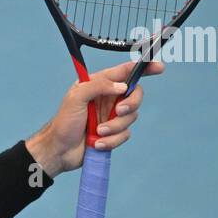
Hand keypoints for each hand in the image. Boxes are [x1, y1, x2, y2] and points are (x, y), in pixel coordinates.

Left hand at [27, 59, 164, 174]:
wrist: (59, 150)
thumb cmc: (63, 122)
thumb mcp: (76, 97)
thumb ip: (98, 85)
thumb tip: (123, 86)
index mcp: (99, 85)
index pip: (125, 72)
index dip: (143, 68)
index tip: (158, 67)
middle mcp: (108, 99)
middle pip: (135, 95)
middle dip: (130, 105)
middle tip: (118, 112)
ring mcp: (111, 117)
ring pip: (131, 117)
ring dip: (114, 127)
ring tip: (97, 132)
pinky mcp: (113, 133)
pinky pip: (125, 135)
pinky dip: (111, 140)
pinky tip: (96, 143)